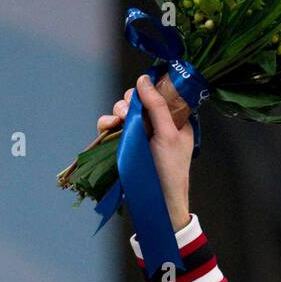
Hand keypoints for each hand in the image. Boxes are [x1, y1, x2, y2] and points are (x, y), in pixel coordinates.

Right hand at [97, 76, 193, 230]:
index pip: (158, 94)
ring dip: (118, 111)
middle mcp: (155, 125)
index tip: (142, 95)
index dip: (148, 90)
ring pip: (122, 111)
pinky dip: (106, 123)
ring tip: (121, 122)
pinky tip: (109, 127)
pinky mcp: (122, 145)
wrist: (157, 202)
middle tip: (131, 113)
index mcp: (174, 121)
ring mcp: (138, 135)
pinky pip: (110, 126)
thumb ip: (157, 106)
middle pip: (137, 99)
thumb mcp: (169, 135)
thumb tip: (144, 79)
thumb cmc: (170, 171)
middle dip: (130, 102)